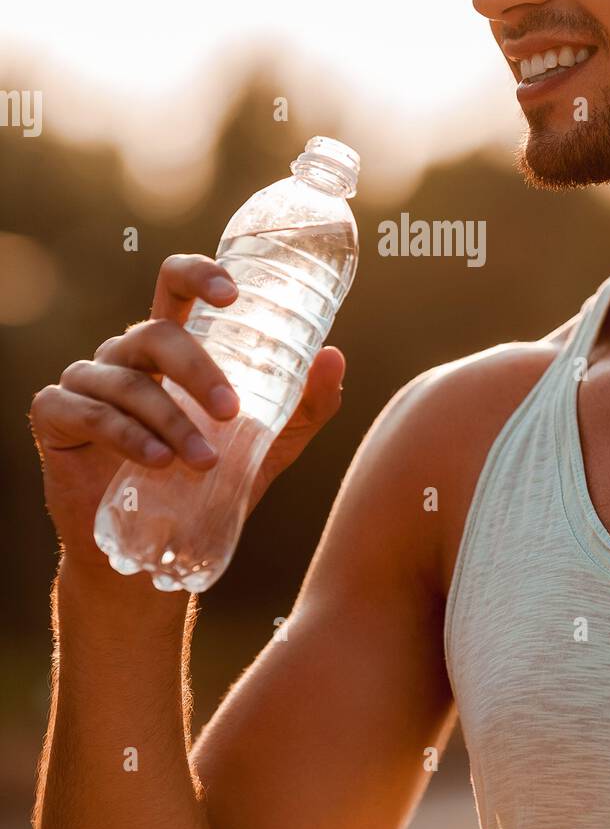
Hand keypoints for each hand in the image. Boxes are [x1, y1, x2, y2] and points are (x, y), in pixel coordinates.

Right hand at [30, 253, 345, 576]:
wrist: (151, 553)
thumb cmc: (209, 483)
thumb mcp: (269, 444)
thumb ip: (305, 404)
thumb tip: (334, 356)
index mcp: (172, 347)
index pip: (176, 285)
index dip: (198, 275)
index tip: (233, 294)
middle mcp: (127, 354)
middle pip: (156, 334)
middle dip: (197, 370)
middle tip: (232, 410)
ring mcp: (87, 381)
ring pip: (126, 381)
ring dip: (170, 419)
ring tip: (203, 460)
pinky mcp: (56, 417)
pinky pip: (88, 413)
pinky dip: (126, 436)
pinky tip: (158, 461)